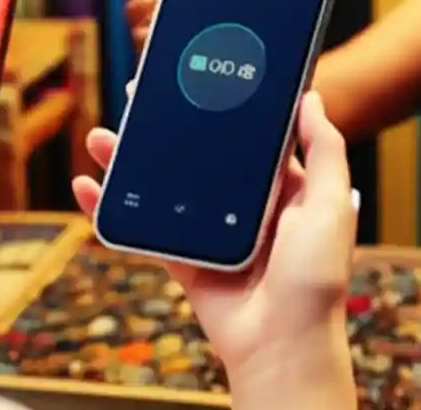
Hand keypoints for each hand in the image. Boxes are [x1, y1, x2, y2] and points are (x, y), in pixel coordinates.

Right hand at [71, 92, 356, 405]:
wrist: (282, 344)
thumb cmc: (315, 278)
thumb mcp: (331, 205)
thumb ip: (324, 151)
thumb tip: (312, 98)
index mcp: (283, 189)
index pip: (248, 138)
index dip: (222, 108)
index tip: (196, 77)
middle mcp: (244, 207)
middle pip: (196, 156)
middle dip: (164, 127)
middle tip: (136, 96)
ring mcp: (209, 233)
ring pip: (161, 186)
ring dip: (127, 160)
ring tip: (103, 136)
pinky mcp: (184, 260)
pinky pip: (142, 229)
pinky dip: (111, 210)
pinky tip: (88, 187)